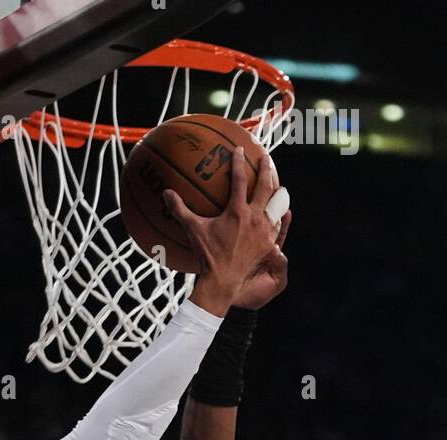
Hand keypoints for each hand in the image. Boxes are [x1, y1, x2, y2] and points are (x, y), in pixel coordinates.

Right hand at [166, 150, 282, 313]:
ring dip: (278, 193)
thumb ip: (180, 210)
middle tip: (266, 159)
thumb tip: (166, 193)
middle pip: (265, 186)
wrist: (222, 282)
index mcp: (237, 211)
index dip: (239, 162)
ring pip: (276, 205)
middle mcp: (255, 218)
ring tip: (279, 186)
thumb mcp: (193, 231)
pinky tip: (281, 214)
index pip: (240, 180)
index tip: (239, 150)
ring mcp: (265, 232)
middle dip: (266, 169)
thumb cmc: (207, 257)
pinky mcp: (269, 245)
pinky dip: (279, 217)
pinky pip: (278, 226)